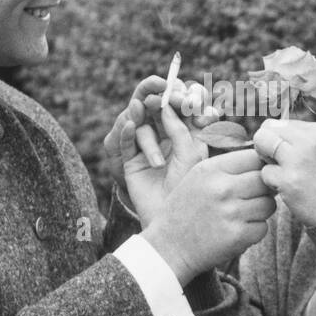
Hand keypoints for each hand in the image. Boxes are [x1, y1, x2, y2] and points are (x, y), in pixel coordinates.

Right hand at [104, 76, 214, 224]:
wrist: (171, 218)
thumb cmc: (188, 188)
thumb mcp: (190, 154)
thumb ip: (179, 128)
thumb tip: (164, 104)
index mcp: (188, 135)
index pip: (184, 108)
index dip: (184, 97)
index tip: (186, 97)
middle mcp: (168, 138)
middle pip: (160, 110)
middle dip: (160, 100)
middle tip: (161, 97)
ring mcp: (148, 148)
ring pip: (143, 126)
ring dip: (146, 123)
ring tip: (145, 112)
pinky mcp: (130, 161)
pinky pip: (125, 141)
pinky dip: (126, 131)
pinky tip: (130, 124)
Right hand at [141, 149, 276, 284]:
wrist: (167, 248)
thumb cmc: (185, 210)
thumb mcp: (197, 177)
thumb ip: (228, 167)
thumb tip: (267, 163)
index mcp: (211, 169)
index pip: (254, 157)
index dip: (260, 167)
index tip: (255, 176)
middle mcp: (222, 188)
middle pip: (265, 180)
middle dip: (263, 189)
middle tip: (249, 199)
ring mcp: (231, 213)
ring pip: (269, 204)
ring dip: (260, 211)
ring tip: (240, 216)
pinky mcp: (237, 236)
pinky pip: (263, 227)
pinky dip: (254, 231)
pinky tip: (236, 231)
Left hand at [253, 119, 315, 226]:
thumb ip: (295, 138)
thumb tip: (262, 131)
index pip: (276, 123)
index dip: (274, 141)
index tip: (288, 156)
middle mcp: (309, 140)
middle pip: (264, 130)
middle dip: (265, 148)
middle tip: (281, 166)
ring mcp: (299, 159)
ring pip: (261, 146)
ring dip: (268, 164)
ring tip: (287, 176)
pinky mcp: (290, 180)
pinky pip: (264, 173)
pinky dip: (271, 183)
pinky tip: (289, 189)